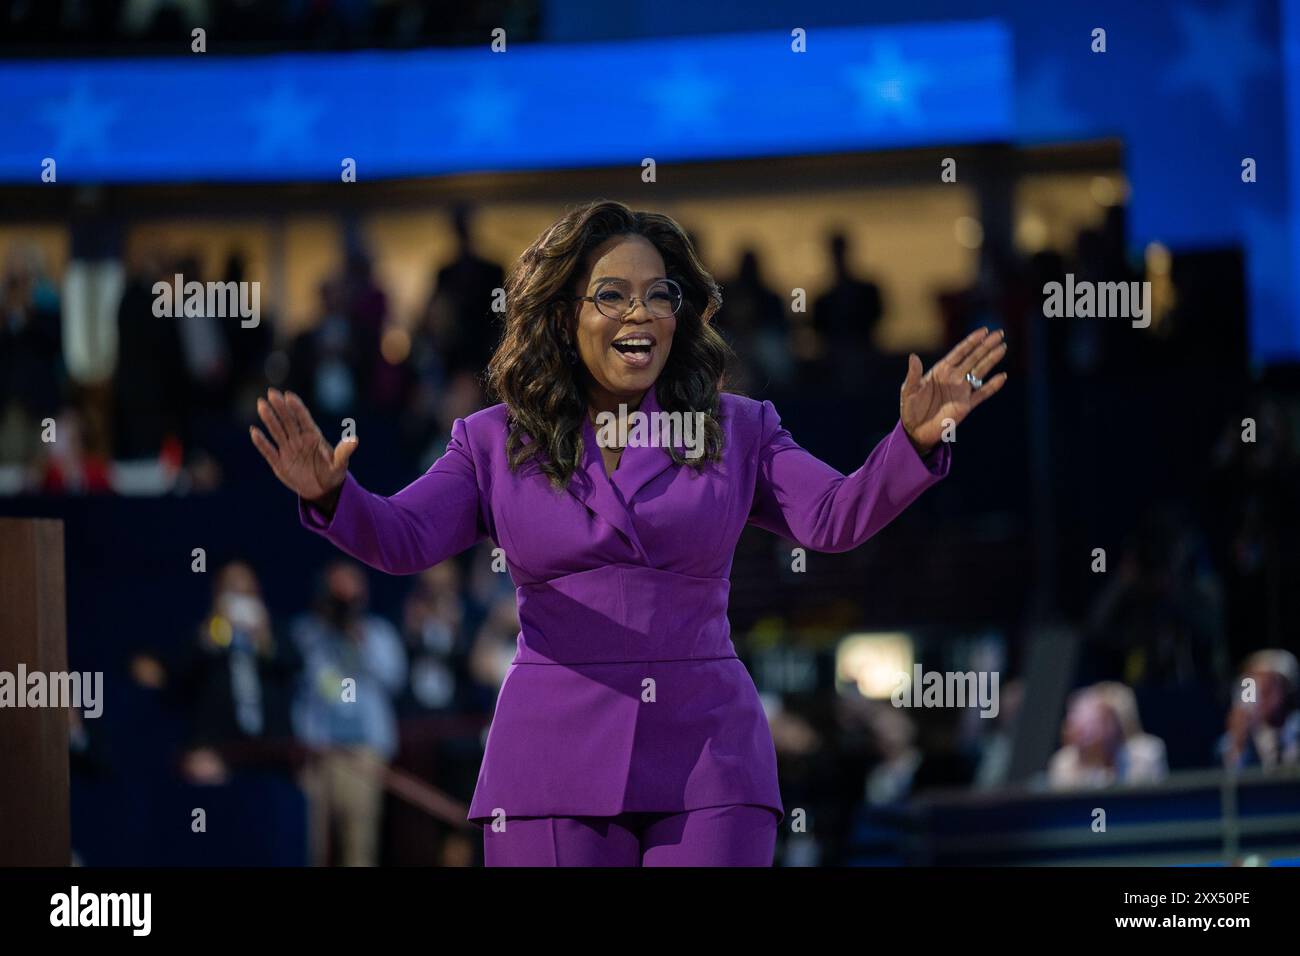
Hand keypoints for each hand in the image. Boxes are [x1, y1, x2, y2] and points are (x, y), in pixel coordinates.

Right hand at [249, 388, 357, 513]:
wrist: (322, 490)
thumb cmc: (333, 473)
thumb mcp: (340, 464)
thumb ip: (344, 452)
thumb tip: (354, 440)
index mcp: (313, 436)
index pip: (304, 418)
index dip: (297, 407)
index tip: (289, 396)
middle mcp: (299, 440)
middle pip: (288, 421)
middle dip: (280, 407)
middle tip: (272, 393)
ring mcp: (288, 449)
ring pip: (277, 431)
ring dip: (269, 419)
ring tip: (261, 404)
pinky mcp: (279, 462)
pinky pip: (269, 450)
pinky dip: (262, 442)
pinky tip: (254, 431)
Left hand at [900, 327, 1007, 455]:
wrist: (916, 431)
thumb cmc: (910, 408)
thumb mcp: (909, 390)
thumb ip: (914, 374)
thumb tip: (913, 356)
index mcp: (941, 370)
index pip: (959, 352)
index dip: (971, 341)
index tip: (984, 331)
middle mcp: (954, 377)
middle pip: (973, 358)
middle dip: (986, 345)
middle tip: (1000, 333)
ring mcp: (961, 391)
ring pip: (980, 372)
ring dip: (991, 360)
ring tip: (1003, 347)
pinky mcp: (966, 406)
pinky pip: (982, 394)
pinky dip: (992, 386)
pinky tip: (1002, 377)